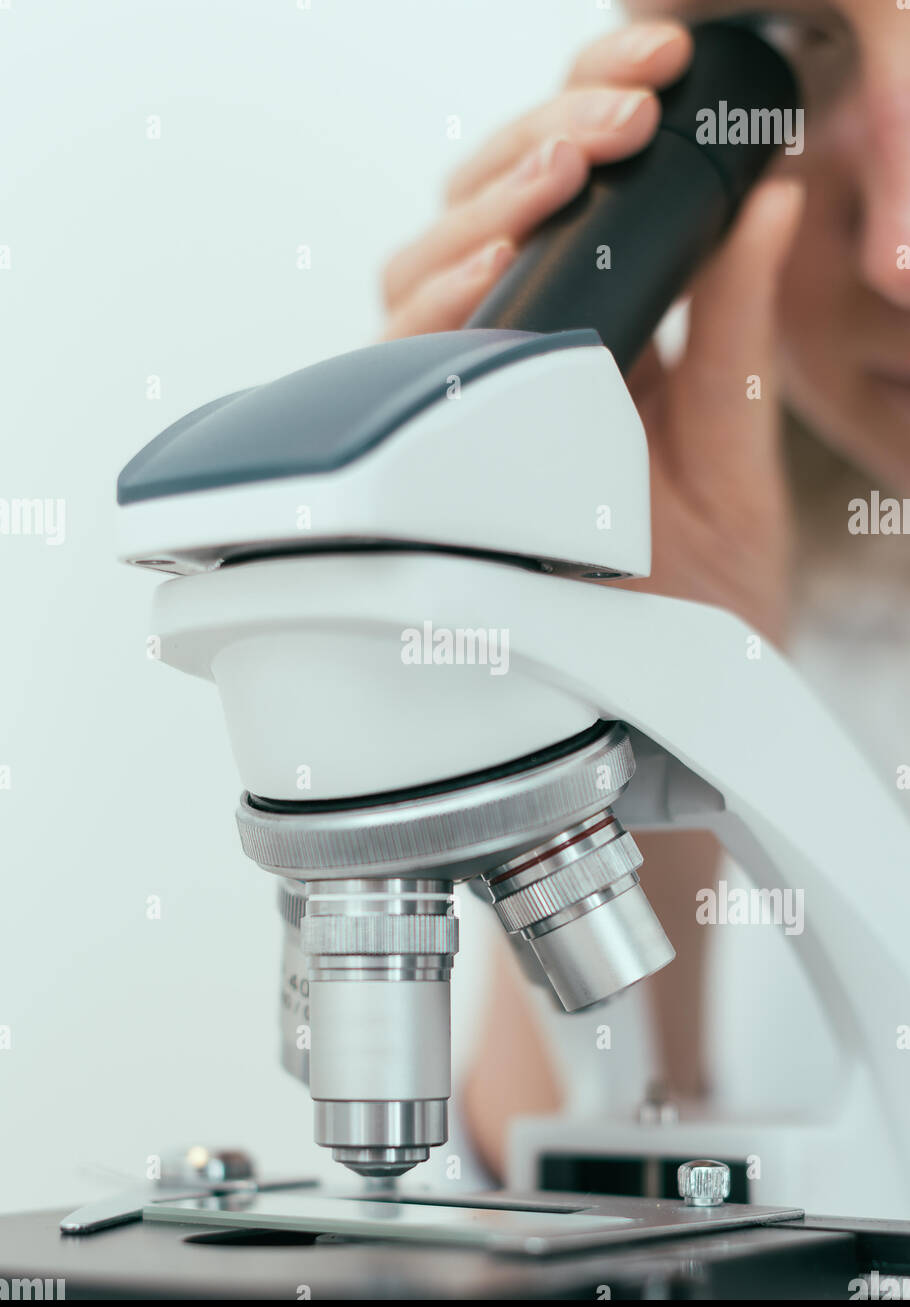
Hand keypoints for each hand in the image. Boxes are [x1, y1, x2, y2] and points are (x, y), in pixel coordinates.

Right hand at [380, 19, 804, 642]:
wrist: (665, 716)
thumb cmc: (697, 602)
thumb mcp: (734, 446)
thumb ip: (733, 327)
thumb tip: (766, 199)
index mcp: (591, 344)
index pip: (561, 202)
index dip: (589, 113)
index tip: (659, 69)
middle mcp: (515, 371)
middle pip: (478, 216)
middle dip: (543, 142)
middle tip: (621, 113)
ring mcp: (463, 413)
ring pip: (425, 274)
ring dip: (489, 206)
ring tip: (564, 171)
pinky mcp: (422, 466)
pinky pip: (398, 371)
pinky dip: (434, 310)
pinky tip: (487, 273)